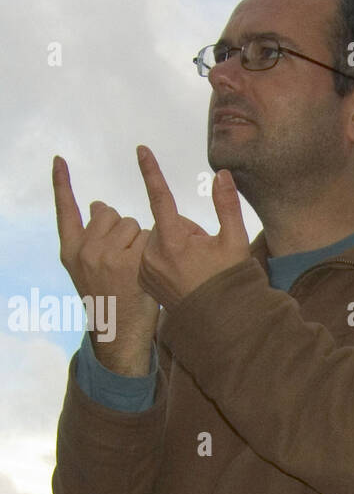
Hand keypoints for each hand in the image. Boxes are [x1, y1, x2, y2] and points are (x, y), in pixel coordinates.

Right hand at [52, 155, 158, 373]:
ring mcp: (107, 256)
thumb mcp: (88, 270)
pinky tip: (151, 261)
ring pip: (133, 224)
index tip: (59, 160)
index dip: (61, 184)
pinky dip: (155, 247)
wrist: (121, 333)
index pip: (66, 211)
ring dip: (141, 239)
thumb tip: (99, 205)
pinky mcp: (132, 263)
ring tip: (138, 269)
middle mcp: (85, 251)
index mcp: (71, 251)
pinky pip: (149, 236)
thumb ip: (91, 239)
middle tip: (125, 262)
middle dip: (123, 230)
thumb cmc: (111, 299)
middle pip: (111, 215)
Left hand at [135, 145, 250, 308]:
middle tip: (204, 253)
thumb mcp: (235, 242)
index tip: (141, 150)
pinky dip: (164, 258)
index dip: (152, 172)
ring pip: (158, 239)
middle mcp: (152, 255)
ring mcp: (144, 268)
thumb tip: (221, 175)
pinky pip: (151, 255)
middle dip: (183, 230)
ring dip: (174, 245)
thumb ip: (227, 206)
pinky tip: (180, 275)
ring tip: (193, 267)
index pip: (161, 198)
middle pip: (165, 223)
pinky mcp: (142, 278)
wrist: (219, 322)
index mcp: (174, 243)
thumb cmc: (230, 282)